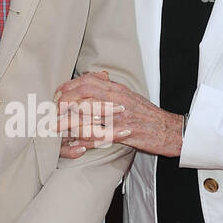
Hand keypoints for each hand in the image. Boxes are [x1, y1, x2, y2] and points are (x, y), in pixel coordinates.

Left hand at [56, 69, 183, 157]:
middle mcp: (117, 100)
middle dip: (64, 102)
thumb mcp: (129, 94)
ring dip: (69, 123)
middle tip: (53, 111)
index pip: (88, 81)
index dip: (69, 86)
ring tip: (55, 128)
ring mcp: (120, 117)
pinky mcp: (124, 134)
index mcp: (117, 89)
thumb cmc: (147, 114)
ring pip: (89, 116)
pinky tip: (74, 144)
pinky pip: (100, 137)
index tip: (58, 94)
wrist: (169, 129)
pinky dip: (85, 141)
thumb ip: (111, 87)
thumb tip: (96, 78)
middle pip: (84, 95)